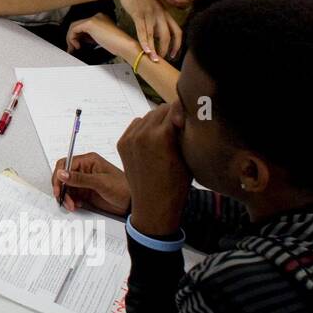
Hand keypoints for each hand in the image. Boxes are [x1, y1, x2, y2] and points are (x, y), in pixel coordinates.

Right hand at [52, 152, 131, 214]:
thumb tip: (62, 173)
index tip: (59, 188)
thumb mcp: (101, 183)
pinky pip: (71, 195)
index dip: (59, 176)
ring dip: (66, 197)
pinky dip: (71, 201)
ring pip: (66, 187)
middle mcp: (84, 170)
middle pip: (63, 176)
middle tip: (62, 198)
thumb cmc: (123, 189)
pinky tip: (76, 205)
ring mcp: (84, 181)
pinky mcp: (85, 192)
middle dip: (61, 188)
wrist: (132, 204)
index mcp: (88, 161)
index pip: (65, 164)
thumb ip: (80, 179)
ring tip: (71, 205)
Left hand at [66, 13, 138, 60]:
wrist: (124, 45)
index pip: (84, 25)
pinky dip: (72, 38)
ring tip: (74, 48)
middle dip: (74, 38)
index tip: (79, 45)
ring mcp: (94, 19)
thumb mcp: (101, 39)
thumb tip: (80, 40)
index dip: (80, 37)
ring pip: (74, 26)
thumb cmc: (117, 45)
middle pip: (79, 25)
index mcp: (101, 19)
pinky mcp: (90, 23)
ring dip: (71, 39)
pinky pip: (74, 29)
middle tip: (73, 48)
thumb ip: (91, 37)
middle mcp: (97, 16)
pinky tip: (77, 45)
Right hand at [117, 0, 182, 61]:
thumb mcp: (153, 6)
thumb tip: (158, 30)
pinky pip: (143, 32)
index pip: (177, 31)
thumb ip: (157, 17)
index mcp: (165, 13)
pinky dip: (145, 43)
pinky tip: (145, 51)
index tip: (174, 54)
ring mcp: (150, 15)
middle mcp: (160, 15)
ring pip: (156, 36)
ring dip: (156, 49)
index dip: (178, 44)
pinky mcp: (139, 15)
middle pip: (168, 36)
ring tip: (154, 59)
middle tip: (163, 59)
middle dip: (167, 49)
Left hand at [117, 102, 191, 236]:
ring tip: (168, 134)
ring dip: (158, 120)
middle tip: (181, 125)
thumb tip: (185, 114)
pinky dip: (146, 127)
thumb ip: (184, 132)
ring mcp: (130, 138)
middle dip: (172, 114)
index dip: (185, 111)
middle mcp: (143, 134)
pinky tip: (154, 139)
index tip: (190, 118)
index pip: (175, 107)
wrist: (154, 205)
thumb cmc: (176, 185)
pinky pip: (136, 125)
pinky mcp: (122, 143)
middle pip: (161, 109)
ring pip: (148, 116)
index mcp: (161, 136)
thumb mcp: (187, 156)